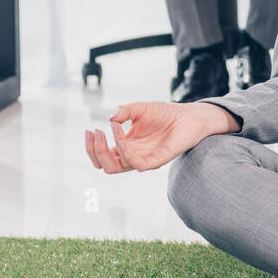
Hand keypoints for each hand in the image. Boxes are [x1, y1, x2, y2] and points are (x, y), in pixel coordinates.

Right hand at [84, 102, 238, 172]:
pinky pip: (138, 164)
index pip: (102, 155)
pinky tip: (122, 137)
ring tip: (107, 131)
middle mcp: (133, 155)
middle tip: (95, 133)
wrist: (189, 116)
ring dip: (106, 151)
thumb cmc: (165, 114)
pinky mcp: (157, 160)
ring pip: (117, 168)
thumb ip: (124, 111)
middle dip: (95, 151)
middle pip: (106, 165)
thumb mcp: (140, 108)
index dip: (92, 147)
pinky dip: (126, 152)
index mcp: (126, 146)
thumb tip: (110, 117)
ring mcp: (144, 159)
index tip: (89, 130)